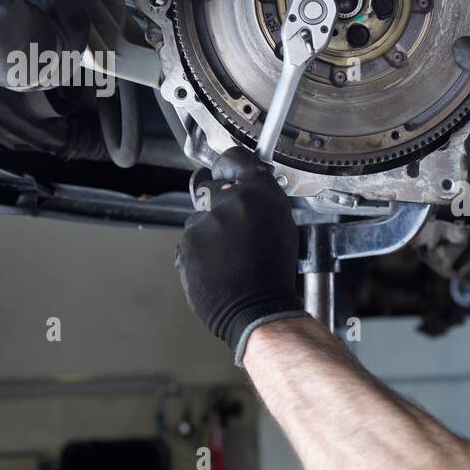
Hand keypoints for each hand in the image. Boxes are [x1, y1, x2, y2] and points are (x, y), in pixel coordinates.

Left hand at [175, 149, 304, 364]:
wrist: (255, 309)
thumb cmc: (273, 274)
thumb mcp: (282, 226)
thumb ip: (262, 199)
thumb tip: (246, 186)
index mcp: (260, 195)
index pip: (235, 160)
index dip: (230, 165)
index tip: (228, 170)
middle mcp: (229, 203)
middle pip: (213, 189)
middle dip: (220, 204)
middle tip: (234, 228)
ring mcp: (205, 223)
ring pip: (200, 217)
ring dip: (210, 231)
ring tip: (228, 255)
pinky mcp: (186, 244)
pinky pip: (191, 239)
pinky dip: (200, 250)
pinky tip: (217, 265)